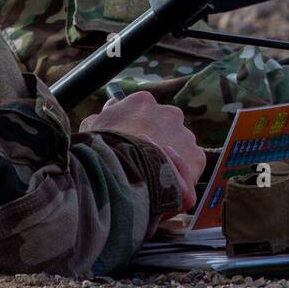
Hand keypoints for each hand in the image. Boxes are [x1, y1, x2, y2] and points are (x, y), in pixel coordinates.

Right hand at [80, 91, 203, 210]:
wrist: (118, 174)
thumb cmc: (101, 151)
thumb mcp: (92, 126)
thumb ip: (106, 113)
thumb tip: (112, 104)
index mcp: (143, 102)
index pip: (145, 114)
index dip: (138, 131)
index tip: (132, 144)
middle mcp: (169, 113)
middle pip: (165, 129)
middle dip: (157, 143)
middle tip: (143, 163)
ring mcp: (185, 135)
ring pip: (180, 148)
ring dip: (170, 160)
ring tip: (153, 178)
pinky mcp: (196, 157)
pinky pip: (190, 168)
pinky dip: (181, 177)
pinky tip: (164, 186)